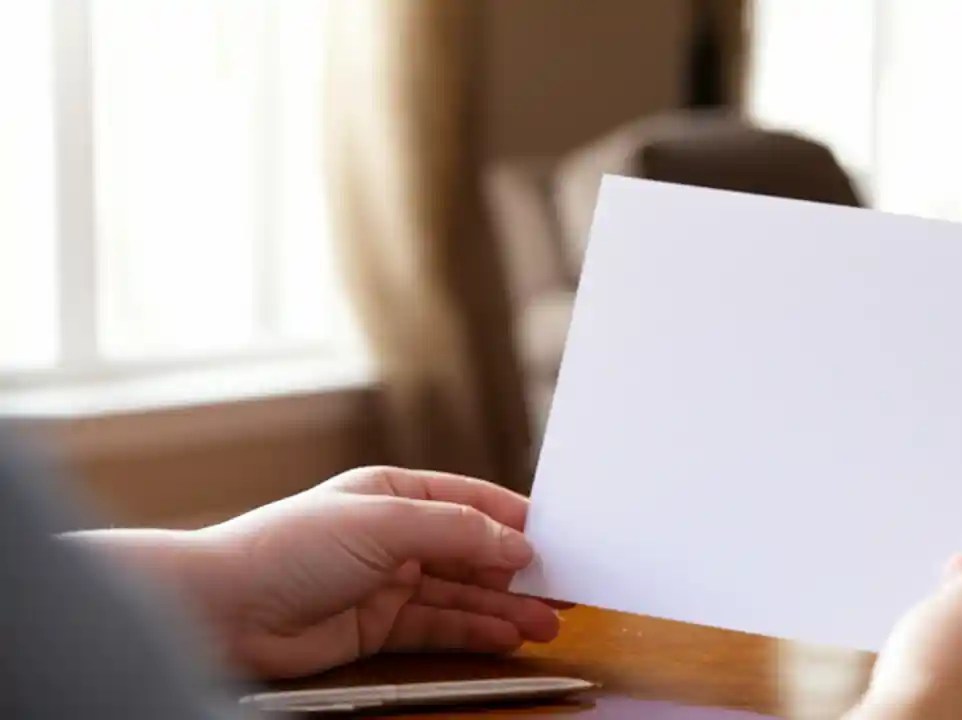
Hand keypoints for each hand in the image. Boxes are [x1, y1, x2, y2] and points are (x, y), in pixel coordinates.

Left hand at [173, 467, 558, 677]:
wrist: (223, 608)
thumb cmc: (289, 547)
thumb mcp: (383, 522)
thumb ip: (456, 532)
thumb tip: (516, 544)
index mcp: (396, 494)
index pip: (471, 503)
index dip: (515, 521)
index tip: (560, 539)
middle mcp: (396, 536)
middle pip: (472, 553)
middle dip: (519, 571)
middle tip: (567, 588)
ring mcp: (388, 583)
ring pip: (463, 595)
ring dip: (506, 607)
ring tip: (549, 622)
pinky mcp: (378, 626)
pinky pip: (440, 627)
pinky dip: (476, 632)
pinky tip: (508, 636)